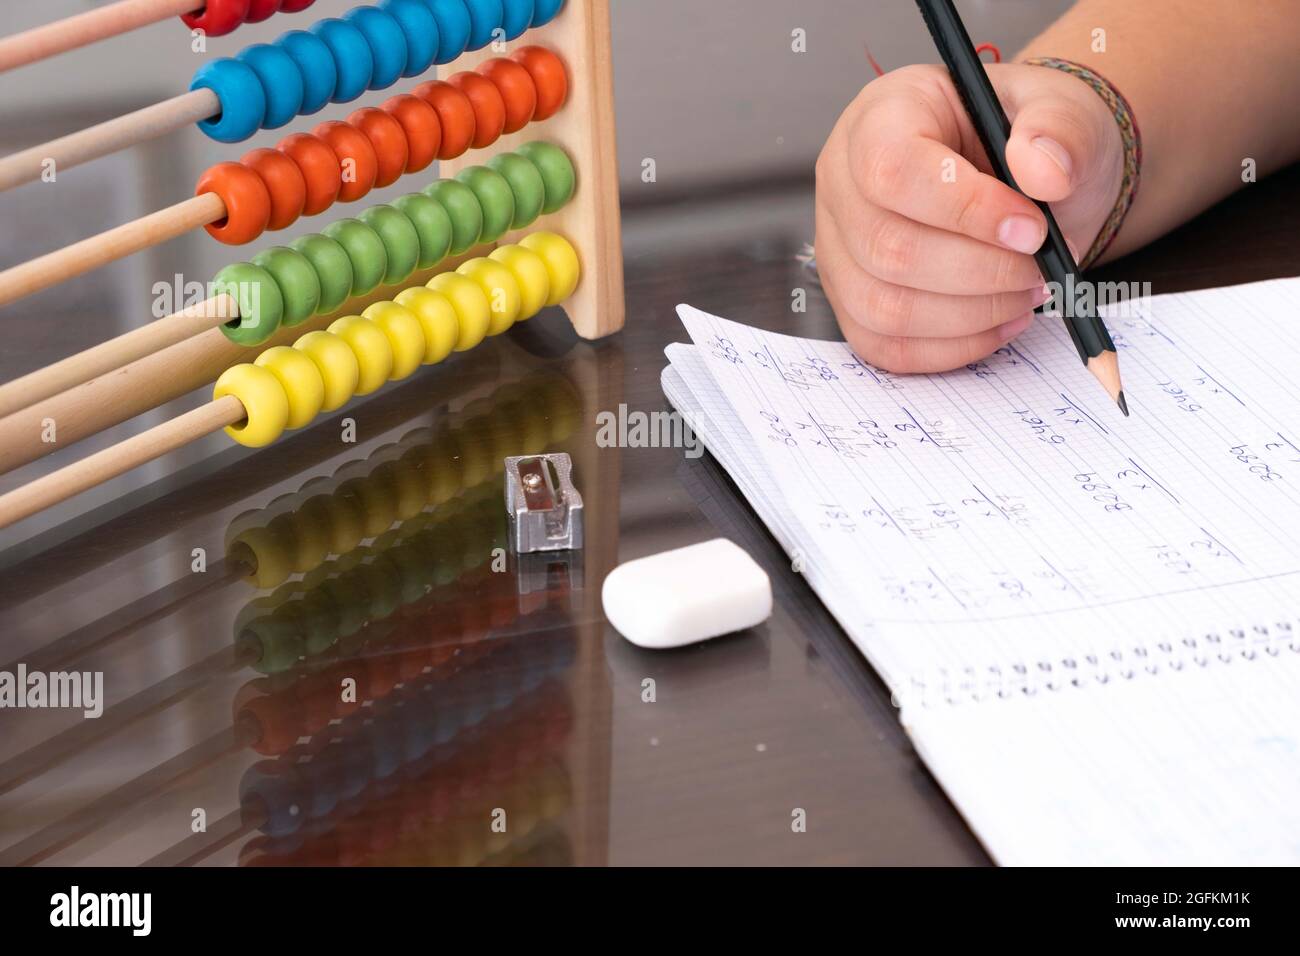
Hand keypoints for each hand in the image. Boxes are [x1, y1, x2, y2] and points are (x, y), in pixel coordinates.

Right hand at [815, 62, 1123, 371]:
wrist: (1023, 175)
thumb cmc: (1027, 140)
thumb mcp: (1060, 109)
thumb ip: (1060, 128)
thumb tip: (1045, 172)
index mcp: (881, 117)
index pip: (892, 170)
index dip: (963, 209)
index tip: (1031, 228)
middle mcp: (842, 183)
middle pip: (888, 249)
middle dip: (980, 272)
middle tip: (1041, 267)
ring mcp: (839, 248)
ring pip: (884, 308)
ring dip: (970, 314)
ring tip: (1027, 292)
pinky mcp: (851, 301)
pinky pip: (886, 346)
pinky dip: (953, 346)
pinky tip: (1000, 319)